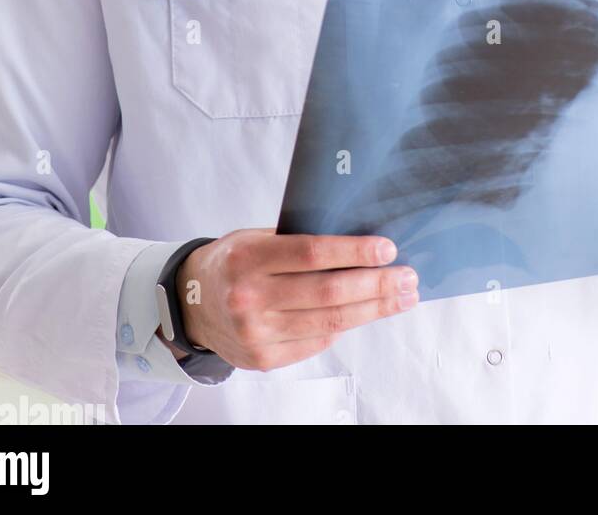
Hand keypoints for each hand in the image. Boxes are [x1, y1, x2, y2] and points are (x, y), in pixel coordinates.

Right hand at [174, 227, 418, 370]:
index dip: (355, 252)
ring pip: (329, 324)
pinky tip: (365, 312)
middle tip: (408, 277)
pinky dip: (344, 327)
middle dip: (376, 285)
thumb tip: (360, 243)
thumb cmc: (234, 261)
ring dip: (373, 309)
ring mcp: (256, 334)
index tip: (388, 249)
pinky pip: (315, 342)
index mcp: (249, 258)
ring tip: (401, 297)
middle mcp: (250, 299)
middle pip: (328, 294)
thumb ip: (298, 242)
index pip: (313, 253)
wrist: (189, 303)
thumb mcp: (256, 238)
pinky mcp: (264, 359)